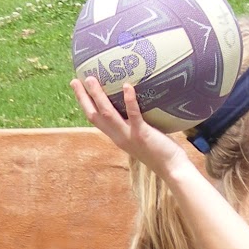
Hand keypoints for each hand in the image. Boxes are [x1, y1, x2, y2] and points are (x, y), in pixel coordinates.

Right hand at [70, 76, 186, 174]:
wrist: (172, 169)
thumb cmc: (161, 152)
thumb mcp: (141, 138)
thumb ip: (134, 125)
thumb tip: (135, 104)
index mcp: (117, 137)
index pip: (95, 120)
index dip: (84, 104)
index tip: (78, 89)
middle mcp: (119, 137)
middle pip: (94, 116)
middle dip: (83, 98)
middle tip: (76, 80)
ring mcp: (129, 136)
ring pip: (108, 114)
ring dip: (98, 95)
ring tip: (92, 79)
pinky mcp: (142, 134)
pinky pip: (133, 115)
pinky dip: (129, 100)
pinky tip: (127, 86)